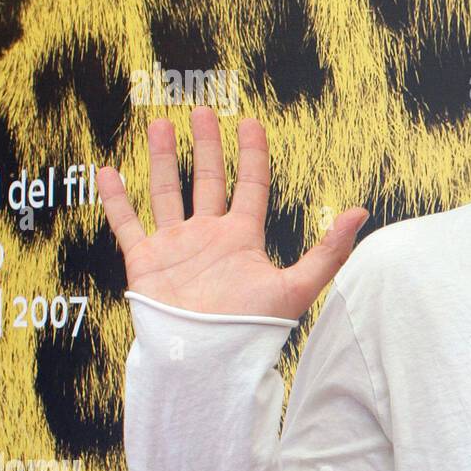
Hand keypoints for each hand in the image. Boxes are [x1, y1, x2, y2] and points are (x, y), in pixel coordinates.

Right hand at [99, 106, 368, 319]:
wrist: (207, 359)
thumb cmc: (252, 330)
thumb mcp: (297, 286)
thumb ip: (329, 251)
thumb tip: (362, 212)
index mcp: (242, 239)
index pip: (249, 186)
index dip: (251, 154)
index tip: (251, 122)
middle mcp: (208, 237)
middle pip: (206, 181)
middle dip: (205, 146)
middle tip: (202, 110)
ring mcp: (175, 247)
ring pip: (166, 192)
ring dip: (160, 159)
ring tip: (157, 124)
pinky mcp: (145, 261)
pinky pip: (127, 224)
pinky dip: (116, 199)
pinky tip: (108, 171)